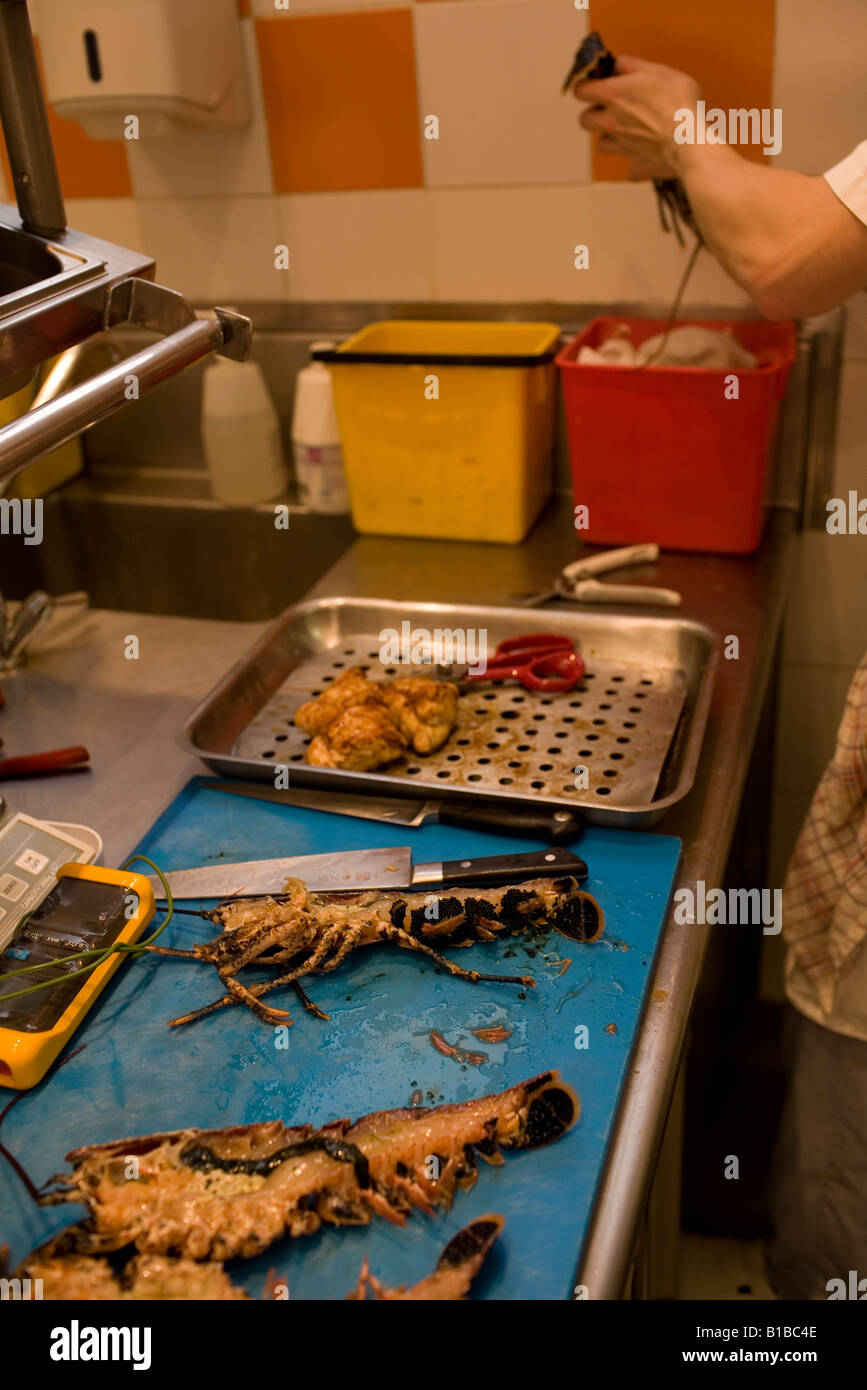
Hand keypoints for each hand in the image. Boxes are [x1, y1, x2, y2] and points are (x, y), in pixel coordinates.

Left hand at [573, 56, 701, 180]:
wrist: (690, 140)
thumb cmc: (676, 100)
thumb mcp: (656, 70)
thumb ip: (631, 66)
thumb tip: (617, 64)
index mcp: (612, 95)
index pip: (580, 91)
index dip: (586, 86)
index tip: (595, 85)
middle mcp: (611, 123)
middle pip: (584, 120)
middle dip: (594, 113)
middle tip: (611, 109)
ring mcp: (621, 147)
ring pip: (602, 144)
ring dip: (610, 137)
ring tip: (628, 130)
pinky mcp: (636, 167)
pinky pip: (630, 166)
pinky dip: (636, 160)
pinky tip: (649, 153)